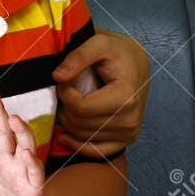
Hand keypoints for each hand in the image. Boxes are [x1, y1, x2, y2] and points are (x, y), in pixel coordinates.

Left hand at [51, 28, 151, 157]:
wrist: (137, 64)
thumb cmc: (117, 53)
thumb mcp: (99, 43)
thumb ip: (78, 56)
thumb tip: (57, 77)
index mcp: (126, 98)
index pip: (81, 108)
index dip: (65, 94)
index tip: (63, 79)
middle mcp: (130, 120)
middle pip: (80, 124)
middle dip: (66, 107)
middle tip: (66, 90)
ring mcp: (128, 133)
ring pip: (83, 137)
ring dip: (69, 121)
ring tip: (71, 102)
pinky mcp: (125, 140)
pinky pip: (95, 152)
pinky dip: (78, 145)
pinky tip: (65, 136)